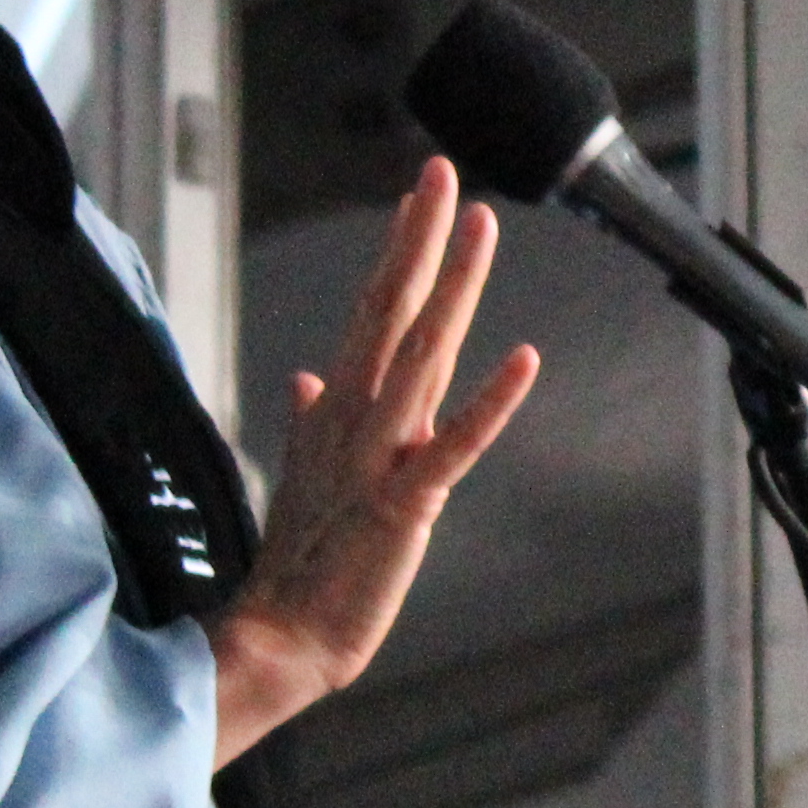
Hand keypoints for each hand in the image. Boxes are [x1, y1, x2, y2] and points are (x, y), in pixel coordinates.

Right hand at [210, 158, 538, 756]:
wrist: (282, 638)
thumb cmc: (301, 561)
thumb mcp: (305, 476)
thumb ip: (308, 421)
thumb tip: (306, 377)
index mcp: (340, 409)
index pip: (375, 311)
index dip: (404, 250)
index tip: (423, 193)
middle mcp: (357, 417)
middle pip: (393, 308)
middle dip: (421, 237)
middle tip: (443, 169)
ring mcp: (378, 456)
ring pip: (423, 353)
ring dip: (455, 287)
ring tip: (482, 225)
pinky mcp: (402, 503)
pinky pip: (452, 444)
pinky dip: (490, 402)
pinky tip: (525, 359)